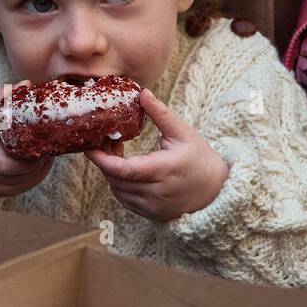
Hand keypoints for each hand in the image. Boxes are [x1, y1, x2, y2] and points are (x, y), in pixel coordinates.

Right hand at [0, 81, 52, 201]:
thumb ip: (1, 98)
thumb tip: (26, 85)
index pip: (9, 164)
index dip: (30, 160)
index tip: (43, 146)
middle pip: (17, 178)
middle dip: (38, 166)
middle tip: (50, 149)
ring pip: (19, 187)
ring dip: (37, 175)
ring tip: (46, 157)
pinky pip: (14, 192)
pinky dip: (28, 181)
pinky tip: (36, 168)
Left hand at [84, 89, 228, 221]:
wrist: (216, 190)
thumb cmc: (200, 158)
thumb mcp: (183, 133)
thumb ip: (161, 114)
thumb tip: (142, 92)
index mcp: (163, 170)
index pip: (122, 169)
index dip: (101, 159)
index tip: (90, 147)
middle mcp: (156, 193)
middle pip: (115, 178)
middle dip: (105, 160)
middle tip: (105, 141)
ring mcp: (152, 207)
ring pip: (117, 190)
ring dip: (111, 172)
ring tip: (117, 152)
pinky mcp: (151, 214)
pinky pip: (124, 199)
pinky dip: (119, 184)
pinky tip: (125, 169)